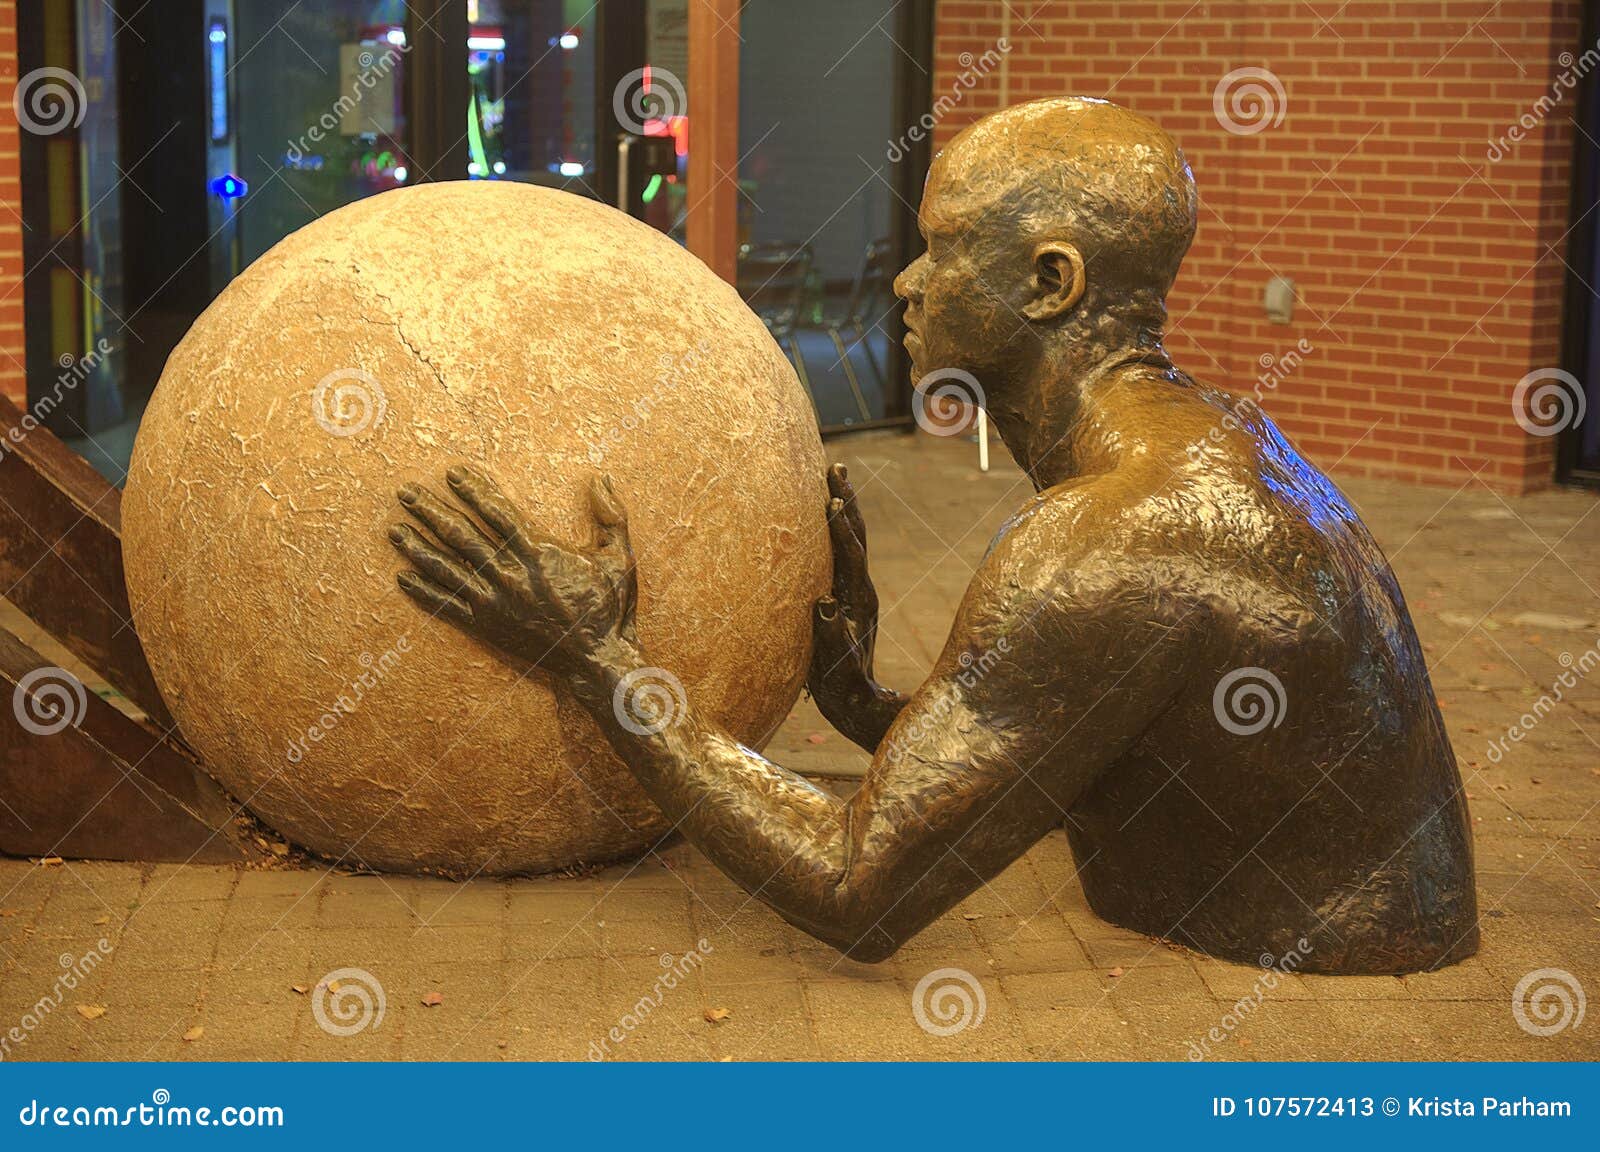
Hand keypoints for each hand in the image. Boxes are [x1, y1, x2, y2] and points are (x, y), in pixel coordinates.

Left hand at [390, 466, 637, 674]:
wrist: (597, 661)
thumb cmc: (610, 608)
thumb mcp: (620, 558)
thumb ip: (611, 516)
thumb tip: (600, 478)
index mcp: (540, 554)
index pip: (498, 513)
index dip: (473, 490)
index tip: (452, 474)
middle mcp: (510, 576)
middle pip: (462, 535)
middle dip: (431, 511)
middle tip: (406, 492)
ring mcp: (495, 602)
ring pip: (448, 568)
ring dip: (418, 547)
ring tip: (394, 529)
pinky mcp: (487, 626)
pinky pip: (448, 606)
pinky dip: (424, 591)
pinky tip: (403, 577)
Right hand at [808, 464, 902, 748]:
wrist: (858, 702)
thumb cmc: (842, 686)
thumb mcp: (836, 665)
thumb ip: (832, 634)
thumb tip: (824, 603)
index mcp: (859, 600)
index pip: (851, 555)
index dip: (840, 528)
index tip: (831, 500)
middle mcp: (862, 589)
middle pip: (857, 535)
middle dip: (846, 499)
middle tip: (836, 466)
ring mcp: (857, 590)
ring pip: (853, 539)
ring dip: (845, 506)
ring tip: (835, 477)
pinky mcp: (849, 594)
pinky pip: (844, 551)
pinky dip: (838, 527)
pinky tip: (828, 516)